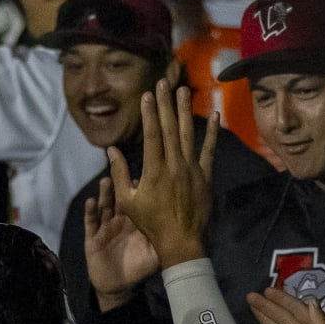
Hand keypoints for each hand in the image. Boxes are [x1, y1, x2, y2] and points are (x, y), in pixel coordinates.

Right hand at [83, 176, 158, 312]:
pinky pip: (90, 222)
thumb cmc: (138, 268)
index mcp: (136, 222)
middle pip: (120, 197)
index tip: (143, 172)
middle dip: (120, 183)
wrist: (118, 285)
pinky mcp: (92, 237)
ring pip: (104, 205)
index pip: (139, 200)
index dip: (140, 186)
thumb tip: (179, 223)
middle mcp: (120, 220)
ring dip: (104, 193)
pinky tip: (90, 201)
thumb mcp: (153, 254)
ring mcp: (106, 227)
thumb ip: (162, 238)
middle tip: (124, 169)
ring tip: (106, 181)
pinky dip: (90, 211)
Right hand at [108, 78, 214, 267]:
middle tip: (163, 83)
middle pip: (170, 129)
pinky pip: (209, 150)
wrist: (180, 240)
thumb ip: (120, 174)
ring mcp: (192, 169)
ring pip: (189, 134)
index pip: (152, 135)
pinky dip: (212, 132)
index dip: (149, 114)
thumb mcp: (129, 201)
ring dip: (186, 111)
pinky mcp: (206, 176)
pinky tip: (214, 115)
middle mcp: (175, 165)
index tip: (147, 95)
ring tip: (183, 91)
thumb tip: (111, 151)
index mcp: (154, 171)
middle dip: (166, 104)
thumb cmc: (151, 223)